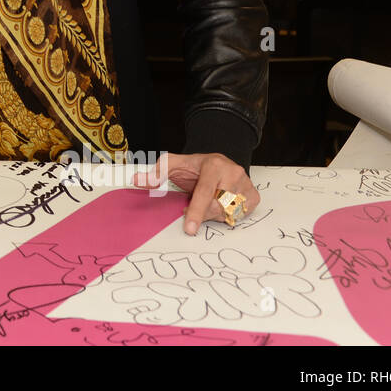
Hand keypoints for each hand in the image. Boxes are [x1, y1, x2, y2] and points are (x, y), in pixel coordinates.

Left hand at [130, 152, 259, 235]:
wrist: (217, 162)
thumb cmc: (193, 166)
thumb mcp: (172, 164)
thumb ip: (155, 173)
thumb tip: (136, 181)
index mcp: (214, 164)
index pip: (205, 192)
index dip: (196, 212)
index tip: (188, 228)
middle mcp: (234, 172)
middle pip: (217, 207)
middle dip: (202, 211)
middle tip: (193, 203)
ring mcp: (247, 184)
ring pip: (229, 214)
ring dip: (214, 214)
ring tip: (208, 200)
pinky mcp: (254, 196)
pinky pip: (239, 216)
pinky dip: (227, 215)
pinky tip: (221, 204)